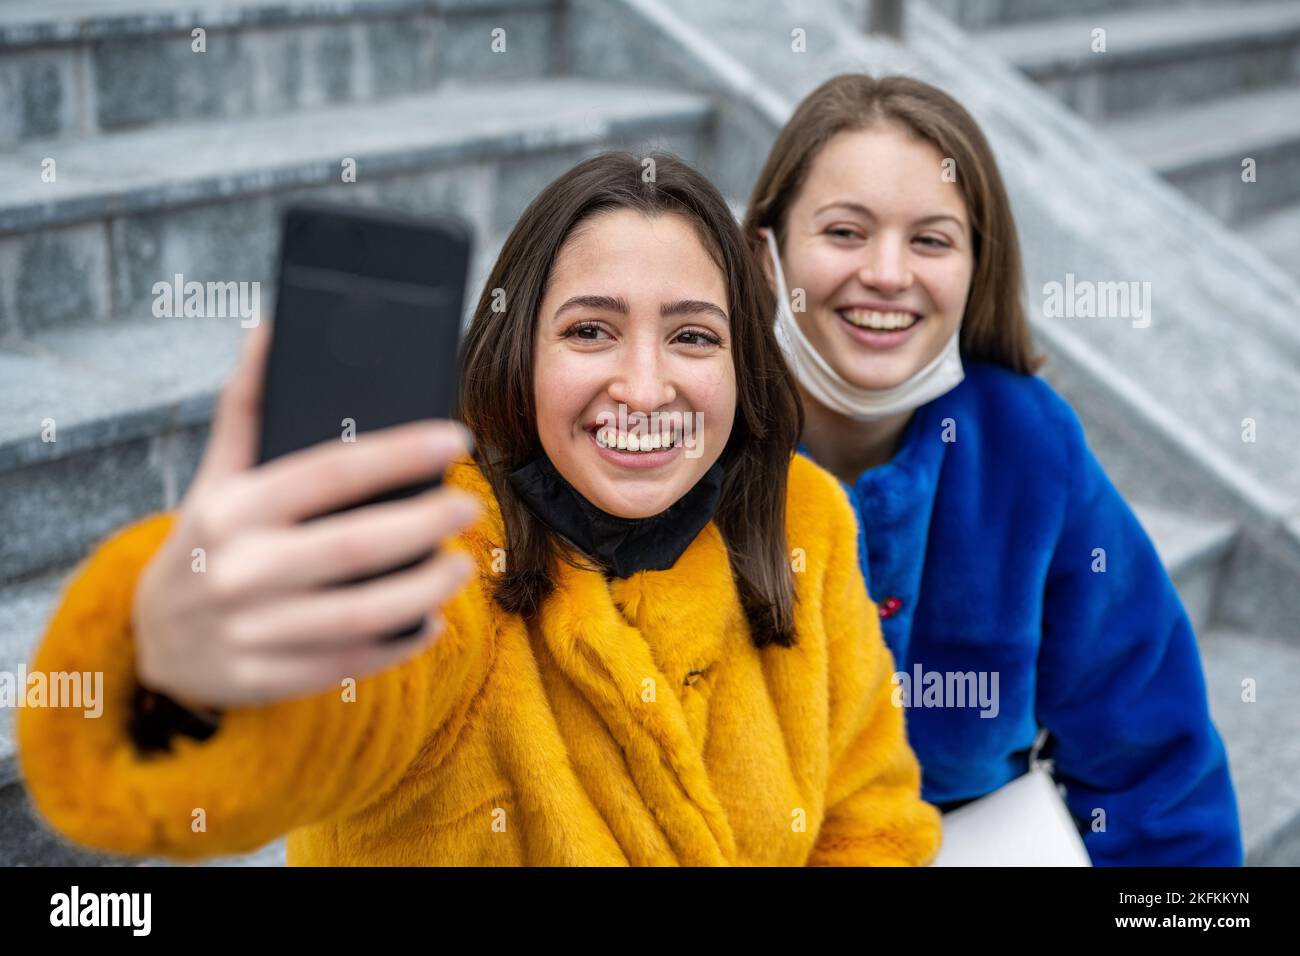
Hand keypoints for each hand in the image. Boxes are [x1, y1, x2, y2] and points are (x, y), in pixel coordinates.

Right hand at [131, 319, 482, 709]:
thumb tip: (270, 328)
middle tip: (469, 506)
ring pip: (365, 611)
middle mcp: (239, 569)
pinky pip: (351, 661)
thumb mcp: (214, 477)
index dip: (400, 452)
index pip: (331, 471)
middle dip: (427, 522)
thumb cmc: (204, 543)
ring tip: (462, 562)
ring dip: (428, 586)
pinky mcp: (268, 680)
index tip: (455, 439)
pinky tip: (432, 618)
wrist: (150, 641)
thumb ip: (245, 408)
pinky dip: (402, 641)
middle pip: (358, 544)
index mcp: (231, 509)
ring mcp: (253, 631)